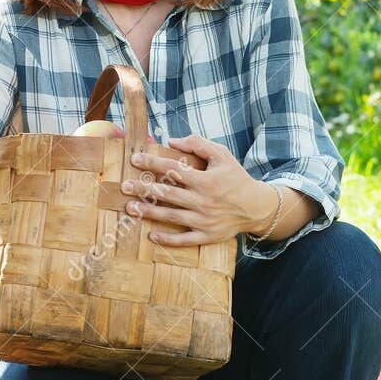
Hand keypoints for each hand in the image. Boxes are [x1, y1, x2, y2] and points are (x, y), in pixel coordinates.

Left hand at [119, 134, 260, 246]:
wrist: (256, 207)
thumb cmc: (236, 178)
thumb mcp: (222, 155)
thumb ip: (198, 144)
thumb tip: (172, 140)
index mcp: (206, 180)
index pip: (174, 169)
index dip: (153, 162)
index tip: (135, 159)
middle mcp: (203, 201)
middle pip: (167, 194)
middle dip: (144, 189)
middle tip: (124, 186)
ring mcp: (204, 220)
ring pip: (172, 216)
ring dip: (149, 212)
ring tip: (130, 208)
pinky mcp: (207, 236)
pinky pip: (184, 240)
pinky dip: (168, 240)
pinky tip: (152, 236)